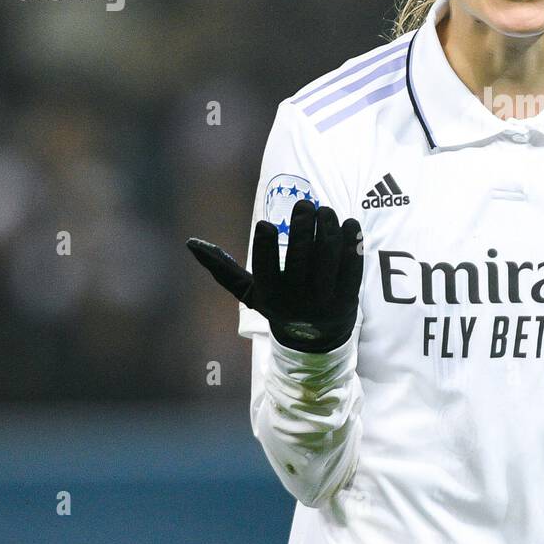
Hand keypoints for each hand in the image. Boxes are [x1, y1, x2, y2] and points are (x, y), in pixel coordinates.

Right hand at [187, 200, 363, 352]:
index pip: (264, 268)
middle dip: (302, 225)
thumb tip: (191, 243)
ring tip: (325, 210)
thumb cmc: (279, 304)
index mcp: (270, 295)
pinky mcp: (348, 297)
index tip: (266, 222)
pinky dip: (352, 242)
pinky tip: (349, 223)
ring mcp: (324, 299)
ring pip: (328, 256)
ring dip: (328, 227)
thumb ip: (223, 268)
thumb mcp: (250, 291)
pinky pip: (352, 266)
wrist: (315, 339)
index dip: (264, 245)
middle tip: (304, 204)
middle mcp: (297, 298)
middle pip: (300, 255)